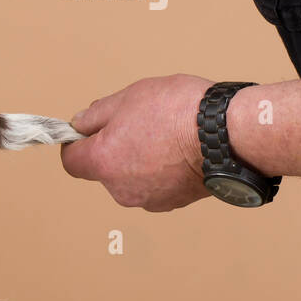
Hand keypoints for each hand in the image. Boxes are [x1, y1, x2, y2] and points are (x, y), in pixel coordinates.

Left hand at [61, 74, 211, 211]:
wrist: (229, 134)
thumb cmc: (179, 113)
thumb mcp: (127, 98)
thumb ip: (96, 115)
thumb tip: (80, 125)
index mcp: (102, 162)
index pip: (71, 161)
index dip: (77, 143)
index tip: (89, 130)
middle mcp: (120, 189)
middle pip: (103, 169)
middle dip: (113, 149)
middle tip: (138, 124)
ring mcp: (148, 199)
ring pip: (131, 178)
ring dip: (139, 161)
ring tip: (164, 136)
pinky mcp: (173, 203)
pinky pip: (156, 185)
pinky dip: (161, 171)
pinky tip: (179, 151)